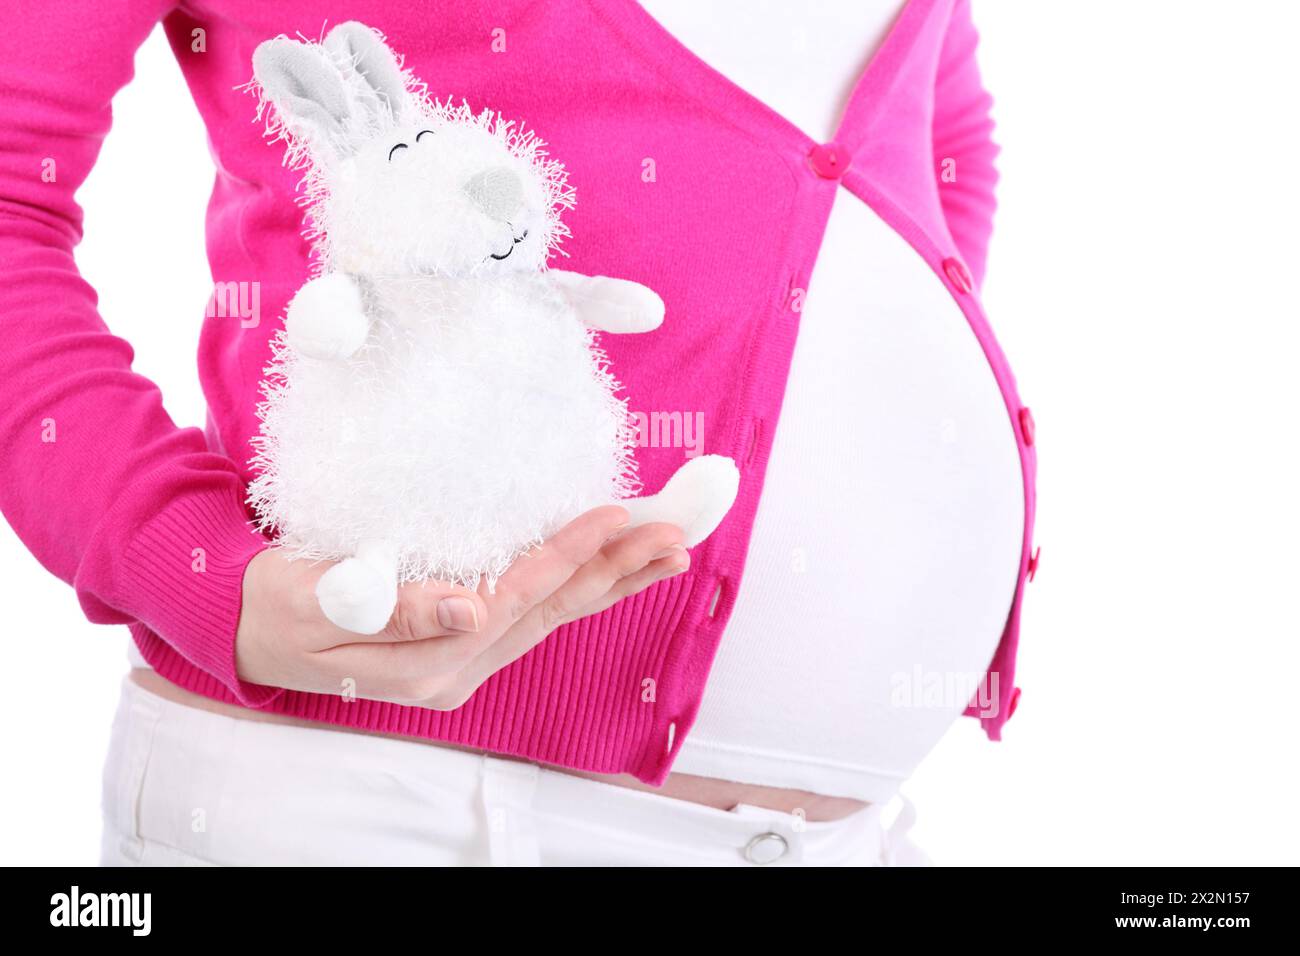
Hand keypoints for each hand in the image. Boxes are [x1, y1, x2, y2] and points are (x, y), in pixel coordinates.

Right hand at [234, 506, 686, 708]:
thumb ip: (395, 608)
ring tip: (665, 549)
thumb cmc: (280, 606)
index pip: (516, 598)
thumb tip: (472, 610)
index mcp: (428, 663)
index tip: (613, 514)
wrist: (253, 631)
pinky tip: (611, 570)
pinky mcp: (465, 644)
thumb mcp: (319, 602)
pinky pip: (535, 614)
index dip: (567, 555)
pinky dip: (578, 587)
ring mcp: (466, 660)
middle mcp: (459, 669)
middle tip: (674, 535)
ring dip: (611, 581)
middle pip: (553, 613)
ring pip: (553, 616)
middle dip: (616, 570)